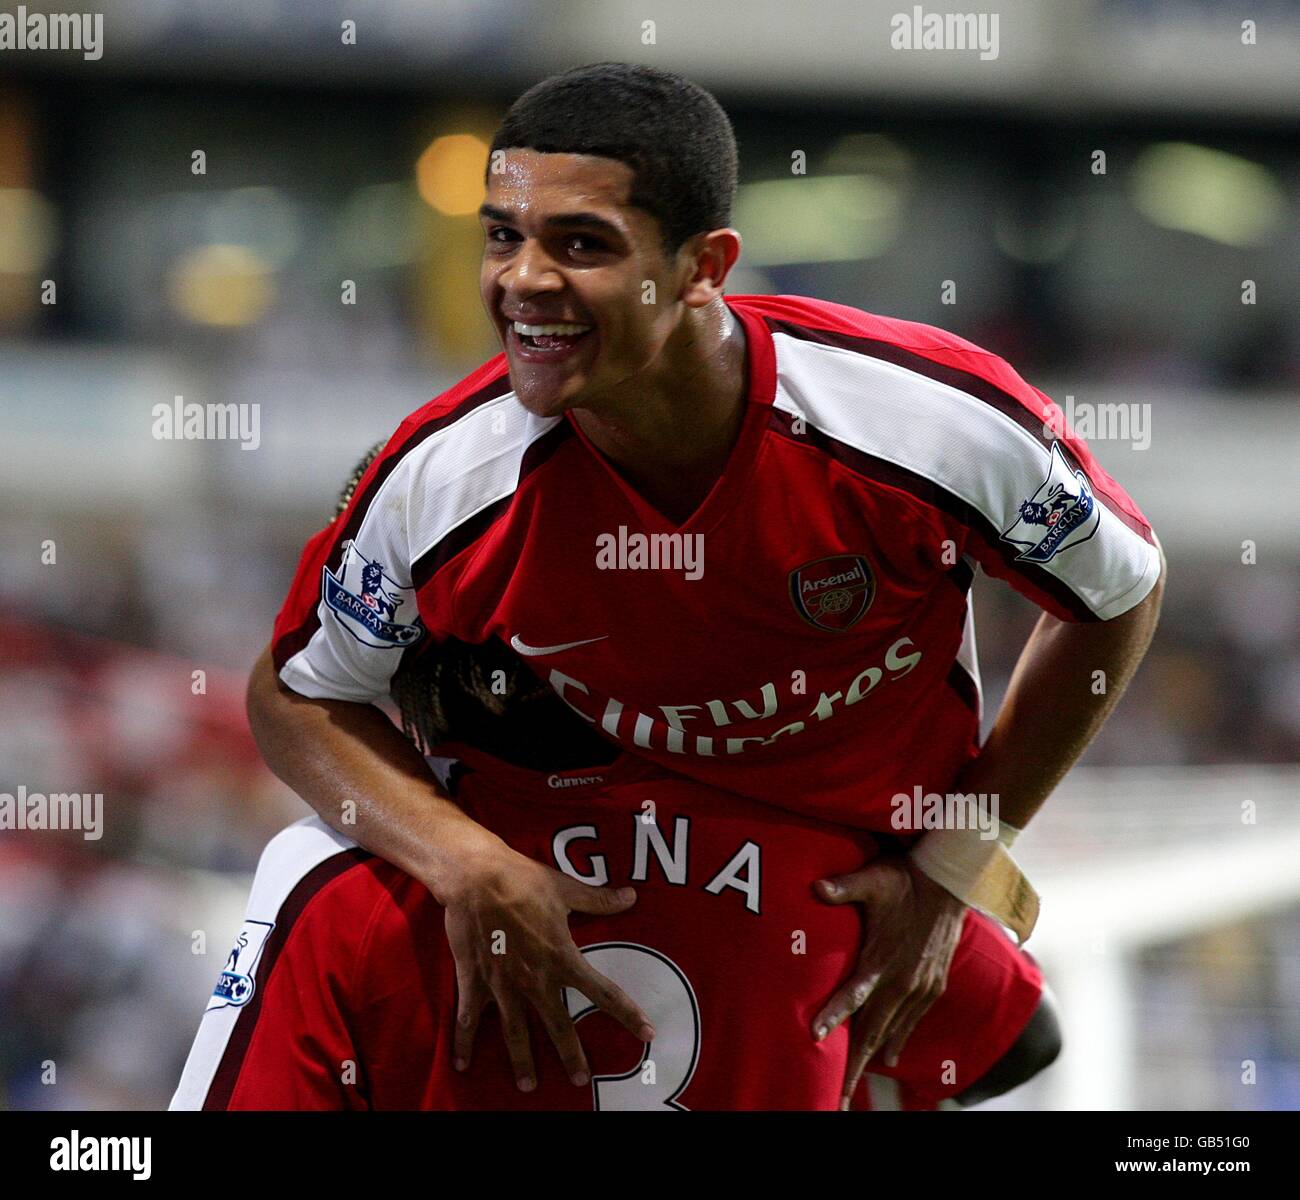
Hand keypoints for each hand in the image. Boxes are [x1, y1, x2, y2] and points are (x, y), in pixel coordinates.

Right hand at [441, 840, 655, 1091]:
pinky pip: (469, 1019)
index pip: (603, 992)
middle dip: (571, 1055)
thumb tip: (631, 896)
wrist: (476, 877)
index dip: (628, 1014)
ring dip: (522, 1061)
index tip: (647, 1033)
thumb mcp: (566, 889)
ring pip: (515, 1032)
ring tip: (528, 1087)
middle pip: (558, 1025)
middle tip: (582, 1080)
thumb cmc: (523, 880)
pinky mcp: (475, 981)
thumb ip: (599, 900)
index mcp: (562, 957)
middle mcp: (535, 979)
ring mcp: (503, 984)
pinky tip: (462, 1065)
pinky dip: (464, 1043)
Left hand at [812, 855, 966, 1108]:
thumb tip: (815, 886)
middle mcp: (903, 981)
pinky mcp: (934, 985)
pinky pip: (912, 1021)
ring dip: (874, 1056)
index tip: (815, 1036)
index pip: (854, 993)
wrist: (952, 883)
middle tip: (837, 1094)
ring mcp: (921, 987)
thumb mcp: (874, 878)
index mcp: (884, 958)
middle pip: (873, 1029)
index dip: (835, 1015)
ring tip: (854, 1084)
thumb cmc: (907, 879)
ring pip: (892, 1030)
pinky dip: (899, 1039)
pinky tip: (890, 1055)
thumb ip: (844, 886)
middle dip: (854, 1063)